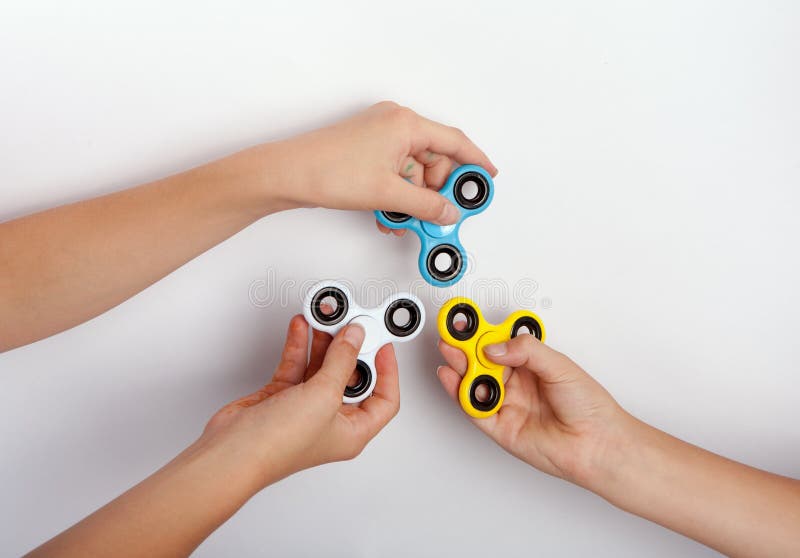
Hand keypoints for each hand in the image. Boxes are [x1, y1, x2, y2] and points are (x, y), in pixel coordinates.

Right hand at [203, 315, 399, 485]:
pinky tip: (301, 328)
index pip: (384, 399)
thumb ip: (341, 361)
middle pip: (352, 378)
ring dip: (323, 343)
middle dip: (351, 349)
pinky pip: (297, 366)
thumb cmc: (277, 445)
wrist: (231, 452)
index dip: (388, 371)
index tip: (382, 344)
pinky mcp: (282, 398)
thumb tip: (355, 337)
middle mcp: (331, 421)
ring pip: (322, 368)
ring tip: (325, 319)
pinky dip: (299, 347)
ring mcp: (306, 409)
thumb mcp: (323, 396)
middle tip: (350, 324)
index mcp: (353, 432)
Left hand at [263, 101, 497, 233]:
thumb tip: (448, 212)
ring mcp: (380, 138)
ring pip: (414, 172)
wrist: (287, 175)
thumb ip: (426, 205)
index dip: (475, 162)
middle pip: (434, 161)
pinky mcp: (368, 152)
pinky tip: (390, 217)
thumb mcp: (388, 194)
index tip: (488, 179)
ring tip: (404, 221)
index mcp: (405, 124)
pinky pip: (395, 174)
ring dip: (413, 200)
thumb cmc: (328, 170)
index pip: (455, 141)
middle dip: (436, 191)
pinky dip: (397, 196)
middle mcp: (395, 124)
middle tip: (440, 215)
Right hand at [436, 333, 630, 485]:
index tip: (465, 321)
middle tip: (450, 338)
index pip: (498, 343)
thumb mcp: (560, 365)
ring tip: (453, 357)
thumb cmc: (589, 406)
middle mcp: (516, 382)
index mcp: (530, 363)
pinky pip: (474, 410)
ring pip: (474, 384)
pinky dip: (461, 395)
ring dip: (460, 370)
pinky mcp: (500, 427)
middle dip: (462, 349)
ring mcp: (507, 404)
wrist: (597, 444)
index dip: (480, 333)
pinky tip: (456, 381)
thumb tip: (494, 346)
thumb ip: (526, 351)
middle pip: (481, 362)